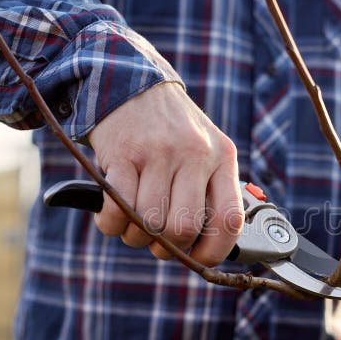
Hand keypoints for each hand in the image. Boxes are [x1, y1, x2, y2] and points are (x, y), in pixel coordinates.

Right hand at [88, 82, 243, 265]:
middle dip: (166, 248)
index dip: (213, 251)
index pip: (230, 220)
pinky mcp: (123, 153)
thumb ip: (211, 190)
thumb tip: (208, 245)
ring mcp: (159, 152)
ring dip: (135, 236)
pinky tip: (112, 215)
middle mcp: (195, 154)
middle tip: (157, 241)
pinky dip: (111, 224)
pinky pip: (116, 208)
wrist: (131, 81)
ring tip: (133, 223)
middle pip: (183, 229)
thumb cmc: (172, 128)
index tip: (197, 258)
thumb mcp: (206, 149)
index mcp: (223, 157)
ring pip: (147, 223)